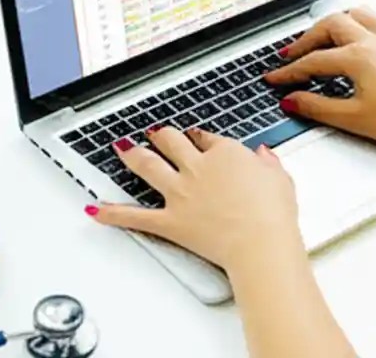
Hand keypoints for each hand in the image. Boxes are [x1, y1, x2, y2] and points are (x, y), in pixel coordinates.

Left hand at [89, 127, 303, 275]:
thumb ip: (267, 163)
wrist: (260, 242)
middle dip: (161, 135)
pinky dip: (112, 213)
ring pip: (147, 165)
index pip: (205, 138)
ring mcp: (179, 193)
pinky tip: (96, 208)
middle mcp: (197, 168)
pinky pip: (134, 216)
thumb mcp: (280, 179)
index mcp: (225, 154)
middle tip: (155, 133)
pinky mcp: (169, 221)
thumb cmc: (273, 214)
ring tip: (121, 148)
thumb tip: (263, 154)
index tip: (196, 137)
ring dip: (132, 155)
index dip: (198, 136)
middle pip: (171, 142)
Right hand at [265, 7, 375, 147]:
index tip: (274, 77)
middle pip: (329, 26)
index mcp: (358, 58)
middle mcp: (371, 42)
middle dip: (306, 40)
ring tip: (319, 38)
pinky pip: (372, 21)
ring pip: (353, 14)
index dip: (289, 71)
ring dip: (332, 23)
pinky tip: (352, 39)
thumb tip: (292, 101)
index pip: (313, 61)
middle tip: (291, 56)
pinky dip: (354, 23)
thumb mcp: (353, 119)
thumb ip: (318, 108)